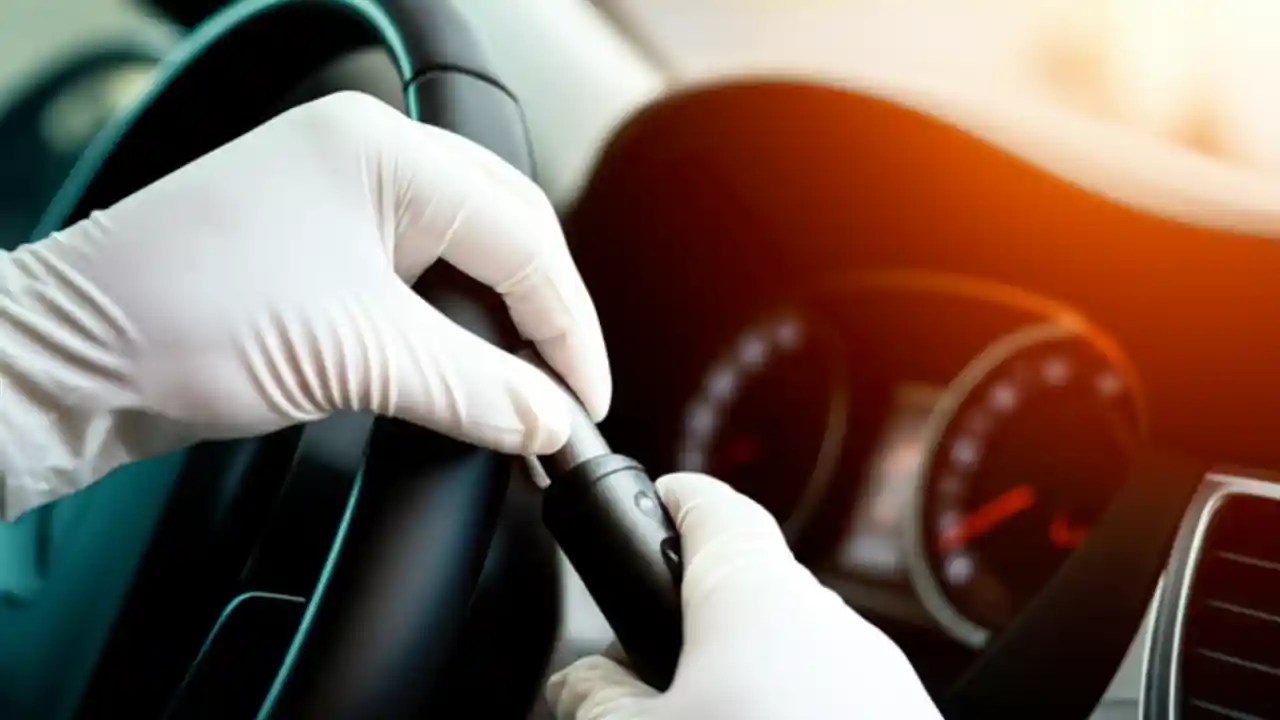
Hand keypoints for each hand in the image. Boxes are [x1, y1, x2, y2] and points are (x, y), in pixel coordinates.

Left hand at [0, 91, 609, 519]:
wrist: (66, 362)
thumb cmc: (176, 320)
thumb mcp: (357, 356)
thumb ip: (477, 390)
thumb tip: (550, 423)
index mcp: (382, 152)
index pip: (520, 233)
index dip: (567, 324)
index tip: (584, 398)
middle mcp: (366, 162)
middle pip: (504, 235)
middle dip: (544, 319)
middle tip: (567, 398)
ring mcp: (340, 204)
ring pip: (464, 261)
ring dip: (501, 329)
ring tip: (527, 395)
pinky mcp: (320, 253)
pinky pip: (418, 286)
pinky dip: (453, 335)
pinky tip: (471, 375)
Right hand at [547, 473, 942, 719]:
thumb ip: (595, 697)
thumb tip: (579, 684)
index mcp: (757, 597)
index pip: (711, 505)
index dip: (671, 499)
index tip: (648, 503)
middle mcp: (830, 620)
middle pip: (751, 586)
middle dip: (699, 617)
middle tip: (653, 667)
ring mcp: (879, 674)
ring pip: (797, 649)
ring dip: (749, 674)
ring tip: (709, 719)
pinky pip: (836, 695)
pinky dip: (796, 709)